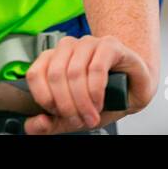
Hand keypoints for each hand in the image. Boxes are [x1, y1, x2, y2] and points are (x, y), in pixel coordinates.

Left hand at [23, 34, 154, 134]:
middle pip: (55, 75)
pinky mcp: (109, 45)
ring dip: (82, 101)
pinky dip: (96, 91)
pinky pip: (96, 67)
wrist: (133, 89)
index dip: (44, 98)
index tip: (57, 114)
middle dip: (66, 105)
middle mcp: (68, 47)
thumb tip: (34, 125)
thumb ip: (50, 123)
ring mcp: (89, 43)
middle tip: (78, 120)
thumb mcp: (73, 116)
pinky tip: (99, 102)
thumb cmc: (102, 97)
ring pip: (75, 71)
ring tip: (91, 115)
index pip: (35, 74)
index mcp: (53, 59)